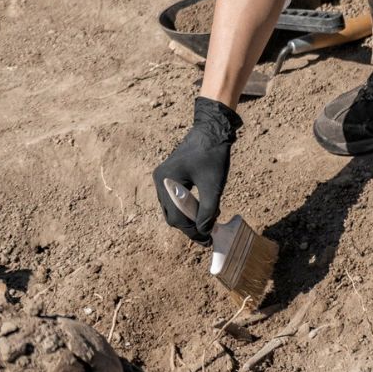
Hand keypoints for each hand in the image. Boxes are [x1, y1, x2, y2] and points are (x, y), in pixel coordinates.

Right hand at [152, 96, 240, 242]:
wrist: (212, 130)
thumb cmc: (212, 156)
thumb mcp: (212, 186)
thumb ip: (208, 211)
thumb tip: (204, 231)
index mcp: (166, 182)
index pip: (177, 218)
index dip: (193, 232)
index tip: (208, 240)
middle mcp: (160, 180)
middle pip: (171, 216)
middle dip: (189, 227)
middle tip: (208, 234)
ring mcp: (163, 178)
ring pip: (172, 209)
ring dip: (188, 218)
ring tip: (208, 222)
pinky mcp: (170, 176)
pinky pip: (175, 200)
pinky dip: (187, 208)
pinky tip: (202, 209)